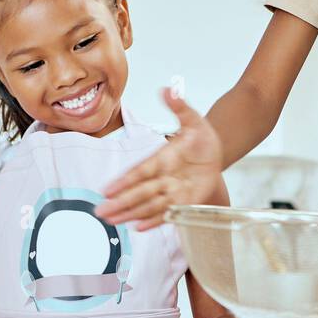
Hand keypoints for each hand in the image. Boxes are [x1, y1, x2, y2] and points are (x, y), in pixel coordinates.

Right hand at [97, 88, 224, 230]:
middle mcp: (163, 176)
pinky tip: (139, 228)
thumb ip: (179, 106)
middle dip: (122, 202)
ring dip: (131, 213)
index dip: (125, 180)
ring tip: (113, 222)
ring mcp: (172, 190)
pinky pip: (168, 212)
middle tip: (101, 212)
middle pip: (140, 191)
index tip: (108, 189)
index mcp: (162, 157)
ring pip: (149, 204)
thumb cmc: (201, 137)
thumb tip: (168, 89)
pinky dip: (155, 220)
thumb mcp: (193, 120)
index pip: (140, 170)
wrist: (216, 153)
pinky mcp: (183, 201)